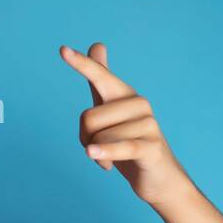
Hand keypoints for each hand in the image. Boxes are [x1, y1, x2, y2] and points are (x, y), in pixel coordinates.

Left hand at [59, 42, 194, 207]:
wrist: (159, 178)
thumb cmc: (130, 142)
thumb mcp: (113, 111)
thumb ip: (102, 81)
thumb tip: (97, 44)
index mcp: (125, 94)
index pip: (100, 75)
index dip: (81, 64)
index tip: (62, 50)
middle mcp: (139, 104)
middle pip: (88, 118)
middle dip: (86, 139)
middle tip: (100, 148)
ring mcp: (148, 124)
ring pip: (98, 138)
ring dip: (98, 155)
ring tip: (111, 159)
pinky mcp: (151, 146)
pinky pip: (118, 147)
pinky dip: (104, 154)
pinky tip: (94, 157)